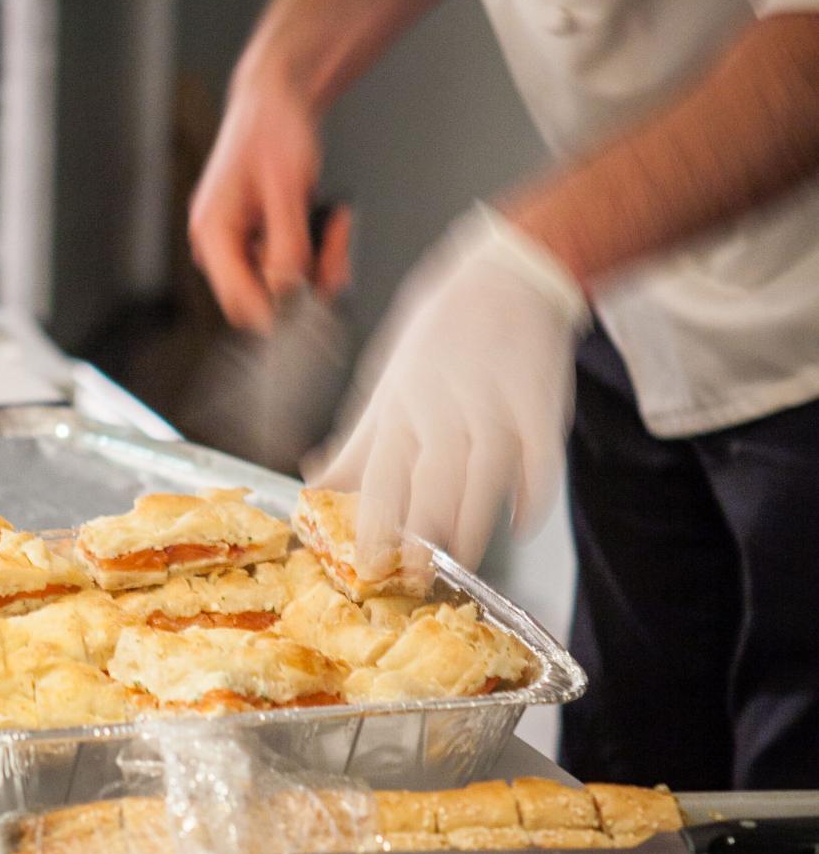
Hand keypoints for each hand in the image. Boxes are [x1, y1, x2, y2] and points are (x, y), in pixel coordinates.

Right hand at [188, 63, 350, 331]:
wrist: (277, 102)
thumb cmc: (271, 129)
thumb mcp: (285, 187)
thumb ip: (286, 244)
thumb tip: (290, 294)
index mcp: (213, 233)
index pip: (239, 301)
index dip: (281, 308)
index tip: (318, 295)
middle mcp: (222, 248)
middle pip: (266, 302)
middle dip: (307, 283)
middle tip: (334, 245)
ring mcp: (244, 248)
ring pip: (287, 290)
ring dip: (321, 265)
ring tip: (335, 222)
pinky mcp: (264, 246)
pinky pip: (296, 271)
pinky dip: (321, 254)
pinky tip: (331, 222)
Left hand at [309, 205, 590, 571]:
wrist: (505, 275)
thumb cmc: (441, 330)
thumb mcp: (384, 379)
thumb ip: (356, 437)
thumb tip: (314, 477)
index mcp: (400, 407)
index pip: (379, 476)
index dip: (370, 524)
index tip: (364, 564)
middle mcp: (442, 411)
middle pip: (428, 485)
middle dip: (417, 537)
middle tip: (410, 577)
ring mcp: (492, 408)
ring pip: (480, 479)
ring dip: (471, 527)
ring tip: (462, 563)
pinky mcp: (538, 406)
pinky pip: (538, 458)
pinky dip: (532, 494)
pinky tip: (523, 521)